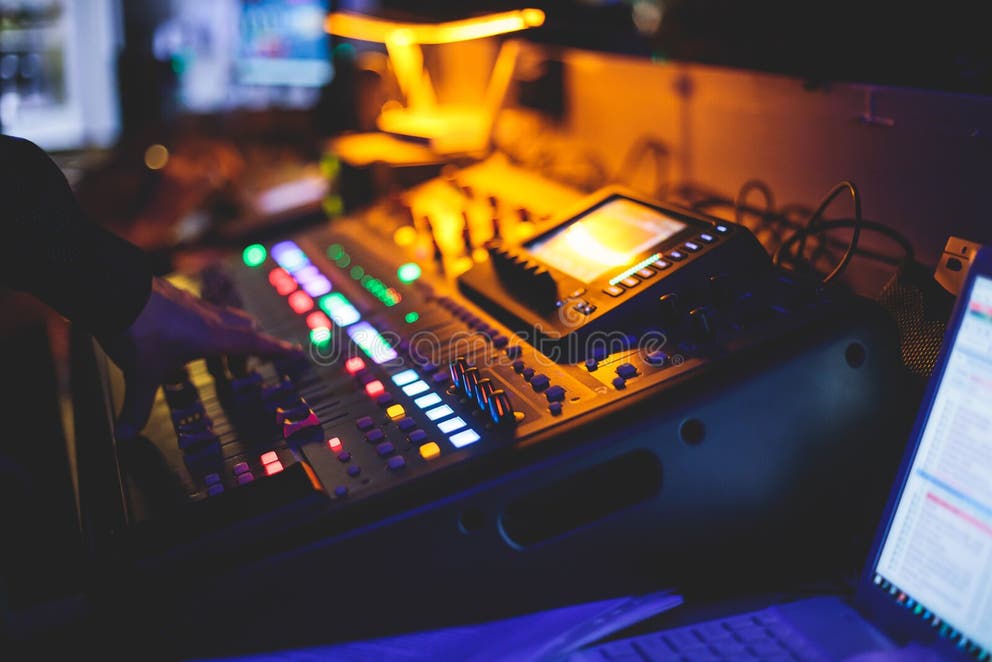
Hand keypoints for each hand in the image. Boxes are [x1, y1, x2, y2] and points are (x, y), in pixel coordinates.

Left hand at [103, 276, 301, 438]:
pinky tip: (185, 335)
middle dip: (252, 346)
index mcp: (212, 337)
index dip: (277, 350)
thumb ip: (137, 405)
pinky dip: (205, 325)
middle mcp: (210, 318)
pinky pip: (203, 311)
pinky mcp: (177, 297)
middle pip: (246, 327)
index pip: (255, 344)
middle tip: (244, 367)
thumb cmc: (138, 330)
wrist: (113, 291)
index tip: (295, 352)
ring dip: (230, 334)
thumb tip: (127, 434)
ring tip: (216, 354)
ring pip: (226, 316)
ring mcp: (194, 305)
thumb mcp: (140, 373)